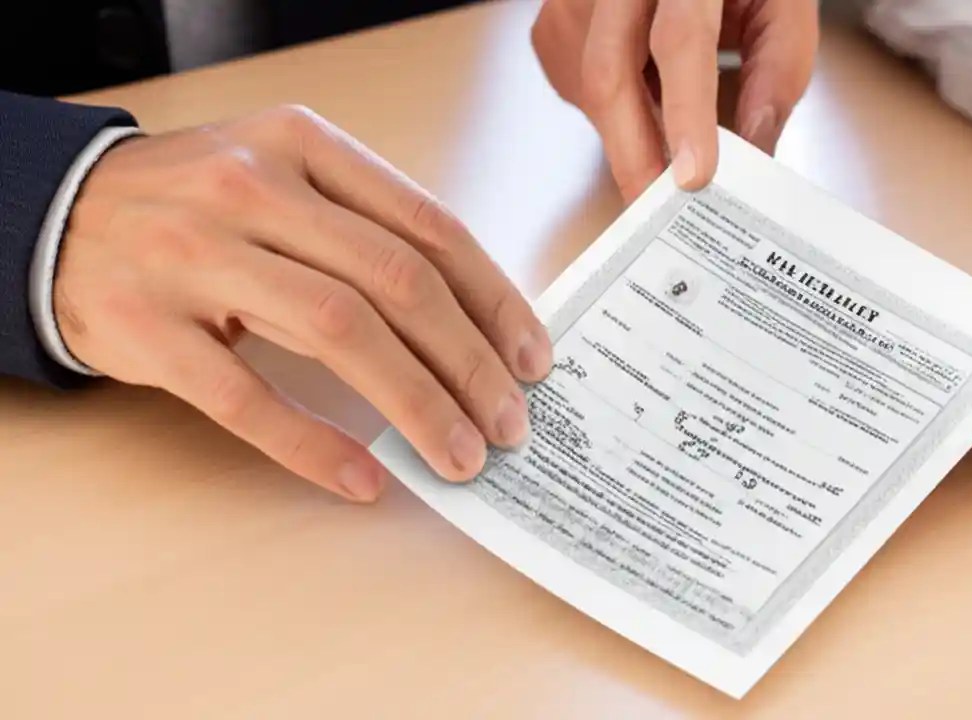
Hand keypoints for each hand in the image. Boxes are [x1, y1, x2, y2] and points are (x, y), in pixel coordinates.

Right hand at [58, 106, 552, 501]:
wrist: (58, 216)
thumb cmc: (199, 206)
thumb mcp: (286, 180)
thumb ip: (367, 229)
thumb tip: (473, 321)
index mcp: (302, 147)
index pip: (427, 227)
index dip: (493, 299)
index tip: (532, 357)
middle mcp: (252, 190)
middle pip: (395, 283)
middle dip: (469, 362)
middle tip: (509, 422)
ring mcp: (194, 256)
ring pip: (336, 332)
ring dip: (415, 403)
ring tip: (459, 455)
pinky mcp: (146, 328)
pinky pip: (246, 398)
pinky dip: (314, 444)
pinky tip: (365, 477)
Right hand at [533, 0, 818, 200]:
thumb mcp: (782, 4)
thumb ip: (779, 71)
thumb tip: (756, 150)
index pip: (680, 40)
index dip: (685, 113)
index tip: (693, 176)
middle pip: (609, 72)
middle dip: (634, 154)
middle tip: (660, 212)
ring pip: (589, 88)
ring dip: (628, 132)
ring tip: (667, 143)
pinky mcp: (554, 20)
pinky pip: (576, 88)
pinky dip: (612, 112)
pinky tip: (644, 99)